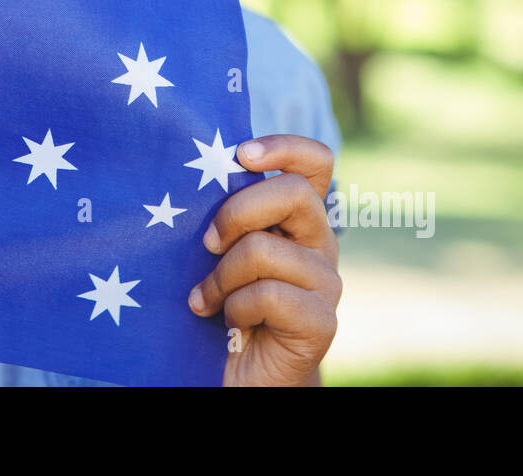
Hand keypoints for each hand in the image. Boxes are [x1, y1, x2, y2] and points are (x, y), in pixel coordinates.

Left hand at [187, 134, 339, 385]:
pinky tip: (228, 323)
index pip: (315, 163)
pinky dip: (235, 308)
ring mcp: (326, 284)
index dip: (284, 148)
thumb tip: (196, 174)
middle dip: (236, 213)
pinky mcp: (322, 322)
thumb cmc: (220, 303)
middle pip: (292, 194)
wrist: (237, 374)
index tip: (241, 154)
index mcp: (298, 219)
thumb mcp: (220, 252)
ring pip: (265, 249)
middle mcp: (320, 244)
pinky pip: (269, 294)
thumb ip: (226, 218)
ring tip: (206, 300)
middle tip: (207, 244)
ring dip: (221, 277)